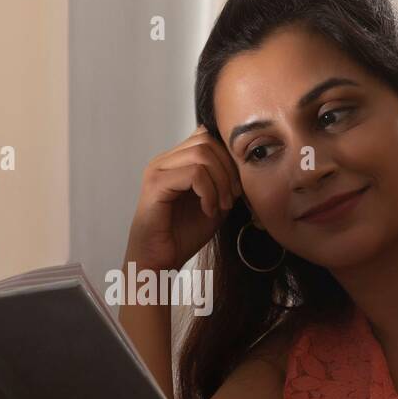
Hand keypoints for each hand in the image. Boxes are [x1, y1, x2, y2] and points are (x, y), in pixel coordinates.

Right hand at [124, 124, 242, 271]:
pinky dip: (208, 192)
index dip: (228, 159)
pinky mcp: (156, 184)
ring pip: (202, 153)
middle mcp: (164, 161)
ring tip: (219, 205)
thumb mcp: (213, 202)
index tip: (234, 189)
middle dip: (227, 169)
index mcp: (175, 162)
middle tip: (230, 198)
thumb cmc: (181, 236)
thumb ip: (223, 180)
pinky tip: (208, 210)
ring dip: (220, 181)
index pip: (207, 136)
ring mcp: (158, 170)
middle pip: (207, 141)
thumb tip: (241, 163)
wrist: (159, 262)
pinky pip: (194, 173)